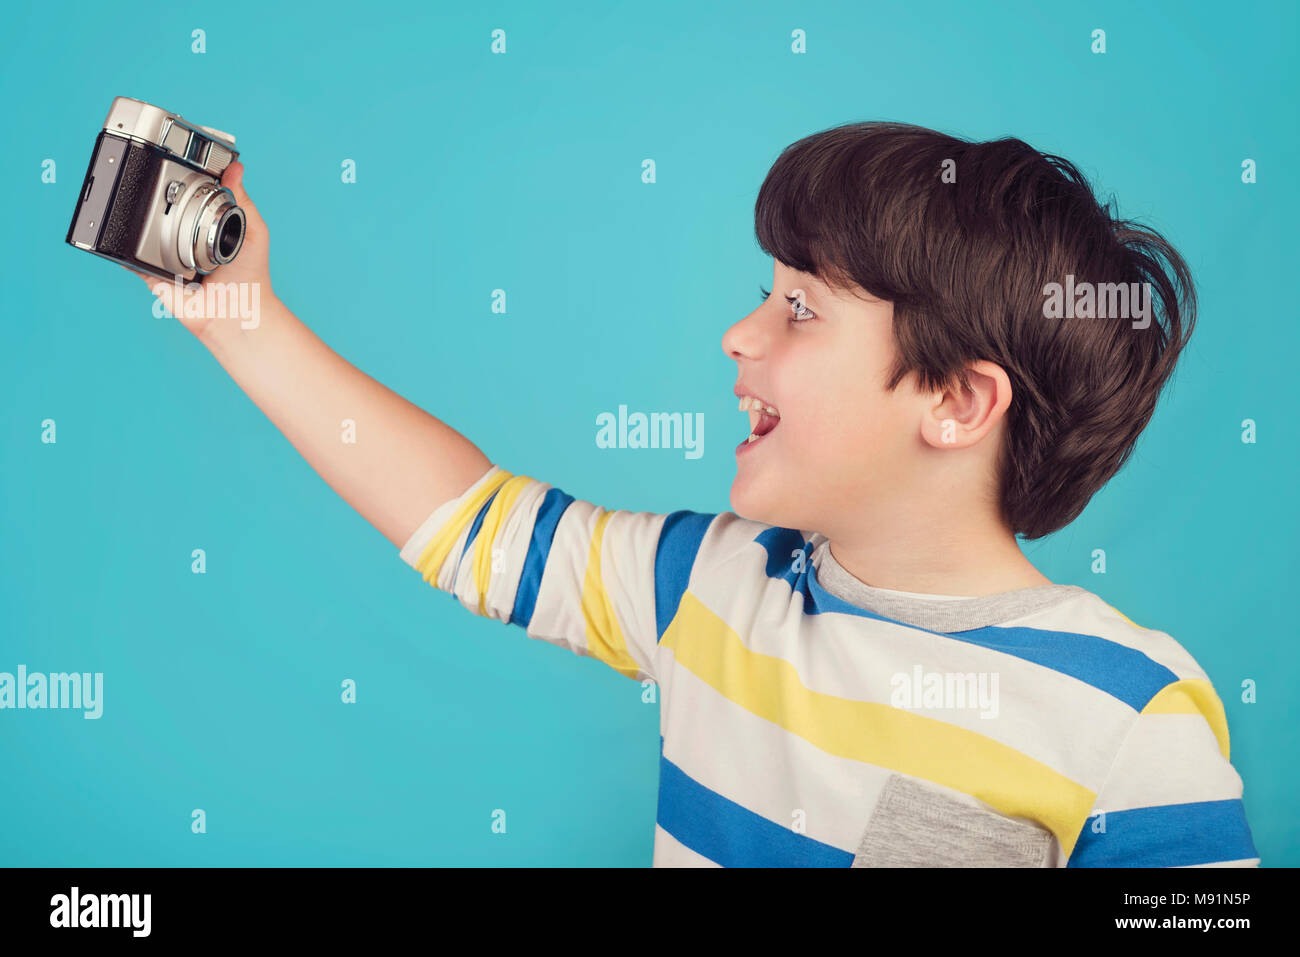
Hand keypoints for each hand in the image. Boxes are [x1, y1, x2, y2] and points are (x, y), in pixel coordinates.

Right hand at [122, 160, 271, 339]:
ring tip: (142, 204)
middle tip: (156, 184)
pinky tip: (117, 233)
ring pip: (143, 233)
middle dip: (156, 199)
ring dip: (139, 220)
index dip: (179, 185)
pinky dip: (122, 248)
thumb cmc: (250, 276)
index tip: (171, 164)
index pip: (187, 200)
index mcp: (205, 227)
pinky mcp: (153, 274)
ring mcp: (166, 257)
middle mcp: (184, 240)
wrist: (237, 311)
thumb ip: (242, 200)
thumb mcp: (253, 230)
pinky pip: (130, 259)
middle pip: (162, 213)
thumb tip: (236, 168)